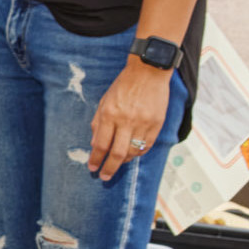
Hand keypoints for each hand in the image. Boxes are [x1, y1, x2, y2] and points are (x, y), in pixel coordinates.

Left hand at [86, 57, 175, 178]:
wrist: (149, 71)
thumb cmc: (124, 85)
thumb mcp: (104, 101)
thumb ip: (98, 123)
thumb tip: (94, 144)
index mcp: (109, 114)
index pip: (100, 144)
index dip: (95, 159)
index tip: (92, 168)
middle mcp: (126, 120)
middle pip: (116, 154)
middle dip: (109, 168)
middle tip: (104, 177)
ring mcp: (143, 123)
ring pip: (132, 152)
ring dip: (124, 161)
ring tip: (119, 163)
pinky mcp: (156, 123)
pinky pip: (146, 145)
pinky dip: (138, 152)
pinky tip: (133, 153)